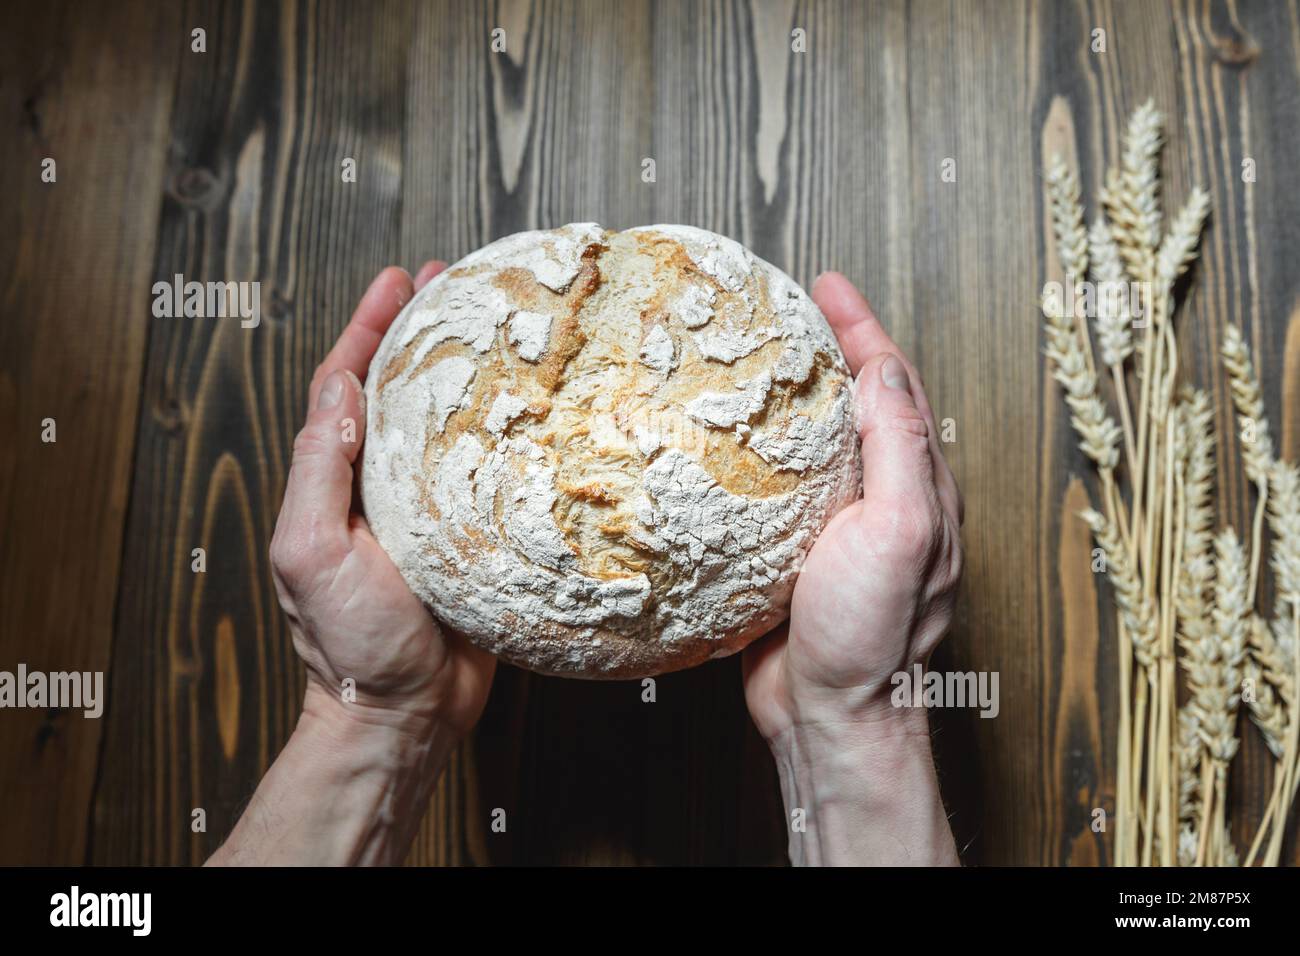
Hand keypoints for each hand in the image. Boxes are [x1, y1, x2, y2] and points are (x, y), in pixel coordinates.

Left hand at [269, 263, 495, 738]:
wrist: (407, 714)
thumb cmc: (351, 644)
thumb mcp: (312, 552)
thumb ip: (320, 473)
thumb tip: (341, 391)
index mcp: (339, 482)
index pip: (347, 385)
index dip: (368, 328)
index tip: (398, 281)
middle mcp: (384, 487)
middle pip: (402, 391)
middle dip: (422, 332)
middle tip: (456, 283)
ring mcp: (433, 510)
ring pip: (451, 426)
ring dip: (470, 373)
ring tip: (502, 327)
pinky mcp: (479, 538)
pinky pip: (495, 475)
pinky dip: (511, 436)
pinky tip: (539, 410)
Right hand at [742, 272, 962, 864]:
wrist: (831, 715)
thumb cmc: (873, 634)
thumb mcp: (901, 530)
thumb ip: (899, 447)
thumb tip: (883, 369)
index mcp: (918, 485)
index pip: (893, 383)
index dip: (862, 327)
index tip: (826, 284)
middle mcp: (884, 498)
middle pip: (858, 400)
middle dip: (830, 345)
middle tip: (788, 304)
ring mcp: (839, 525)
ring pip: (816, 439)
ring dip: (792, 391)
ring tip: (754, 353)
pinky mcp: (794, 551)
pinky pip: (776, 484)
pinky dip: (757, 447)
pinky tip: (725, 439)